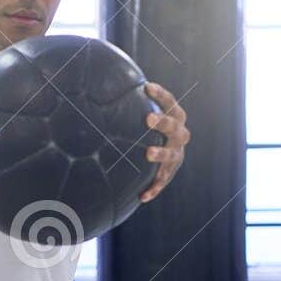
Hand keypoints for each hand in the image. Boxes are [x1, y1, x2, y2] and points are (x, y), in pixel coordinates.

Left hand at [141, 82, 188, 202]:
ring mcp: (176, 155)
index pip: (170, 103)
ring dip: (161, 154)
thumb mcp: (142, 115)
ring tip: (148, 154)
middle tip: (147, 118)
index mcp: (175, 117)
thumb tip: (102, 84)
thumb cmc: (145, 129)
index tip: (146, 87)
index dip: (161, 95)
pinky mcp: (169, 173)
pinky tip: (142, 197)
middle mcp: (179, 135)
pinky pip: (162, 182)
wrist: (160, 154)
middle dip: (163, 122)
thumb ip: (130, 103)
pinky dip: (154, 189)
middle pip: (174, 127)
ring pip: (171, 155)